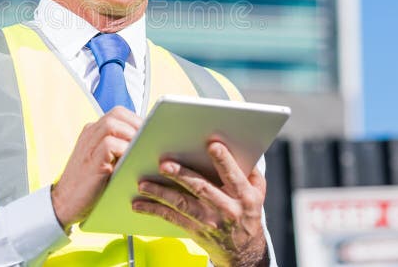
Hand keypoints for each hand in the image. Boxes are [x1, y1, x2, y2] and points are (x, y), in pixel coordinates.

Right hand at [51, 106, 141, 228]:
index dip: (136, 120)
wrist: (65, 203)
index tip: (151, 132)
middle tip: (151, 139)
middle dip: (137, 124)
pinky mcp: (91, 160)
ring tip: (143, 148)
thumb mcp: (105, 161)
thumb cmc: (89, 185)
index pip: (119, 114)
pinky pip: (109, 144)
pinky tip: (131, 160)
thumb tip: (149, 143)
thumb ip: (119, 149)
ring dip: (131, 134)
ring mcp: (88, 145)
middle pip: (117, 114)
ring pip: (112, 124)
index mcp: (93, 132)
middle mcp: (90, 134)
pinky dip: (124, 149)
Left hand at [131, 141, 269, 266]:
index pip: (233, 176)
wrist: (243, 252)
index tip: (212, 145)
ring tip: (144, 184)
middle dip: (182, 175)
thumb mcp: (258, 191)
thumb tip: (238, 145)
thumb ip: (249, 170)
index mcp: (244, 196)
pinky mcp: (194, 229)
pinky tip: (139, 204)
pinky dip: (154, 210)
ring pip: (182, 204)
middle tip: (164, 163)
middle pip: (201, 188)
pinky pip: (172, 218)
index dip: (223, 161)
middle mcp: (226, 208)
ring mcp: (209, 221)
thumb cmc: (248, 213)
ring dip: (161, 193)